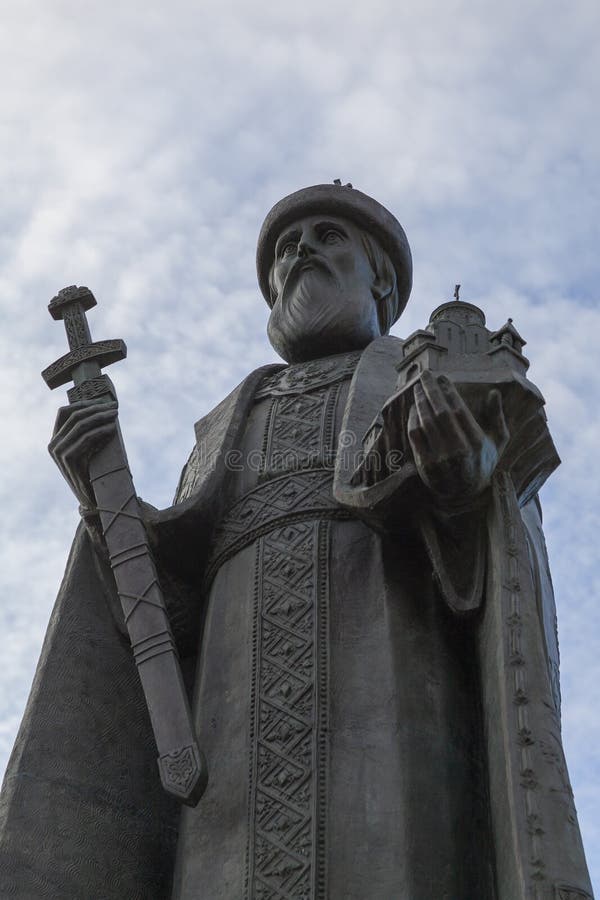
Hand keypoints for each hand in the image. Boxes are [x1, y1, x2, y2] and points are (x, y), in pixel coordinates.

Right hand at [48, 399, 118, 508]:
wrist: (91, 499)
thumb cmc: (93, 473)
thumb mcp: (89, 448)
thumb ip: (89, 432)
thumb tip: (104, 409)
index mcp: (55, 439)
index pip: (64, 412)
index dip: (83, 404)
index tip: (104, 402)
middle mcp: (53, 444)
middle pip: (74, 416)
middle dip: (96, 408)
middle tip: (115, 406)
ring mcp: (58, 452)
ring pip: (80, 424)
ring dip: (101, 416)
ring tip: (116, 414)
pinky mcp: (68, 459)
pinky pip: (86, 438)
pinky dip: (101, 430)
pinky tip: (112, 428)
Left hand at [407, 371, 508, 502]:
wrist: (464, 494)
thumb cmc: (483, 462)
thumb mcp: (498, 442)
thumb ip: (498, 418)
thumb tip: (494, 393)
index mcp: (477, 443)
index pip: (460, 410)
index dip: (449, 391)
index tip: (442, 377)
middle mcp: (458, 451)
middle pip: (441, 413)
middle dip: (431, 390)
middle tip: (425, 375)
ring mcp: (440, 459)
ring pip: (426, 423)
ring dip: (420, 402)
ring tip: (418, 388)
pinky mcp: (425, 465)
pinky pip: (415, 436)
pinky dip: (412, 419)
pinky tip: (414, 408)